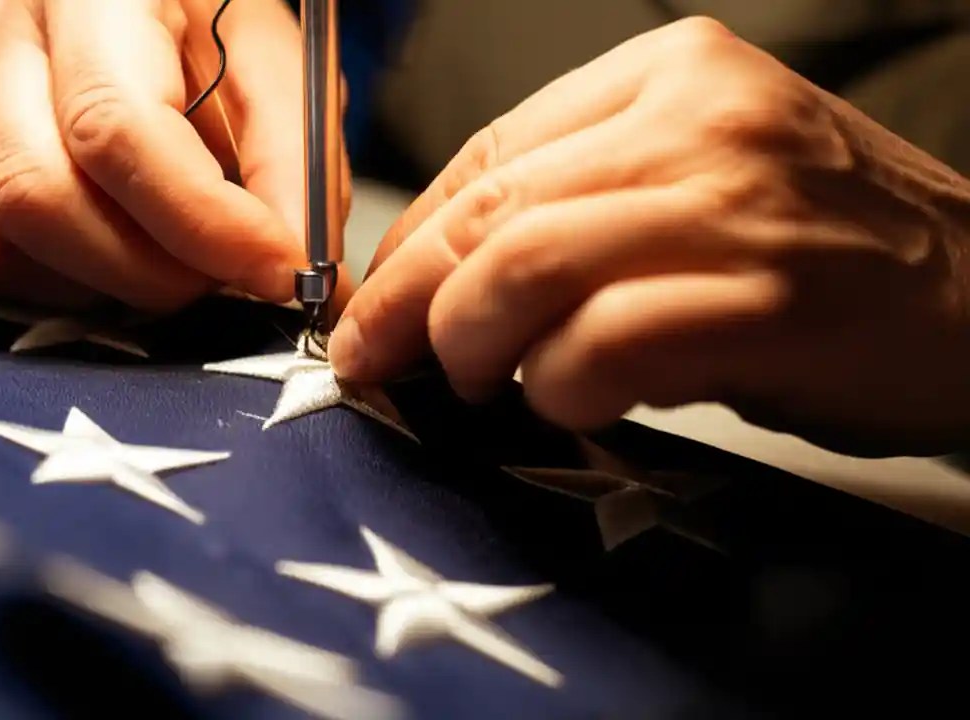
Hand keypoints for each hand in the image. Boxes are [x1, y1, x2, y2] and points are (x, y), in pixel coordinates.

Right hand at [0, 0, 346, 312]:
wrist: (146, 7)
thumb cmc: (213, 22)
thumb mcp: (276, 60)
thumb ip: (295, 154)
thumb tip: (295, 260)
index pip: (116, 127)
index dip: (201, 218)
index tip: (277, 268)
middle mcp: (7, 39)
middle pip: (41, 195)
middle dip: (155, 269)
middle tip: (229, 275)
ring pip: (5, 239)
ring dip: (114, 284)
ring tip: (185, 262)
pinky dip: (69, 287)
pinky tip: (125, 256)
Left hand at [330, 17, 969, 456]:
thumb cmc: (834, 250)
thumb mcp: (705, 180)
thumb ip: (585, 204)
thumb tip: (443, 279)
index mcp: (673, 74)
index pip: (490, 151)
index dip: (410, 238)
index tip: (373, 297)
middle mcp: (701, 120)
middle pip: (491, 210)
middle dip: (405, 300)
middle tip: (371, 358)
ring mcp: (737, 204)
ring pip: (524, 268)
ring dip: (470, 343)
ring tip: (477, 382)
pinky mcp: (767, 298)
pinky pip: (605, 344)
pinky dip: (559, 386)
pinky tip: (568, 400)